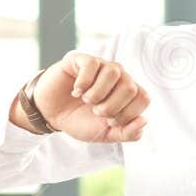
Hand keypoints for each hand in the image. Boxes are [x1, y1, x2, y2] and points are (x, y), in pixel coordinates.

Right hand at [28, 51, 148, 142]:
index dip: (128, 114)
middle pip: (130, 87)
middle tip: (95, 112)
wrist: (52, 115)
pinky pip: (92, 65)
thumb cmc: (80, 121)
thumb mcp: (105, 134)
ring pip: (114, 72)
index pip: (143, 98)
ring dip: (98, 94)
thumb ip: (127, 133)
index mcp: (127, 94)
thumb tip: (144, 121)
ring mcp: (101, 66)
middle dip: (111, 107)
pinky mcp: (82, 60)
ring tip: (86, 100)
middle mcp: (118, 77)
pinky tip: (76, 91)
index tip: (110, 121)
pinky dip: (84, 82)